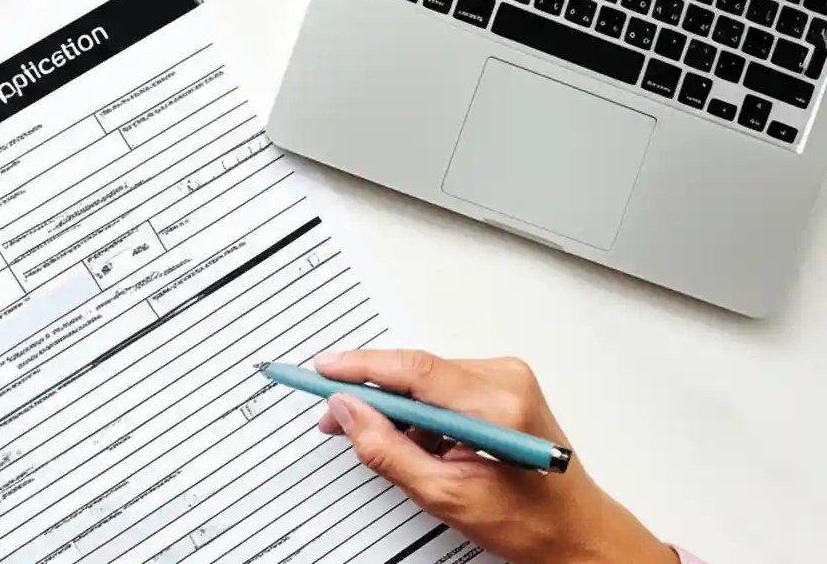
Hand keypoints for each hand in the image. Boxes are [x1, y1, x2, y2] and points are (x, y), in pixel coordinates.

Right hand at [315, 350, 677, 563]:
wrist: (575, 531)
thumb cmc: (529, 522)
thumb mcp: (445, 496)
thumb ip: (388, 451)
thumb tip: (348, 413)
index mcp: (497, 405)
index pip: (413, 369)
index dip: (360, 368)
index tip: (323, 373)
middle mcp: (506, 379)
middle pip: (416, 369)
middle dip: (370, 393)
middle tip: (335, 416)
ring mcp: (508, 378)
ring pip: (426, 378)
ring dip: (396, 406)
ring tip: (378, 440)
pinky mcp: (503, 384)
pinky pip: (443, 384)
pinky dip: (419, 409)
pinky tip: (412, 439)